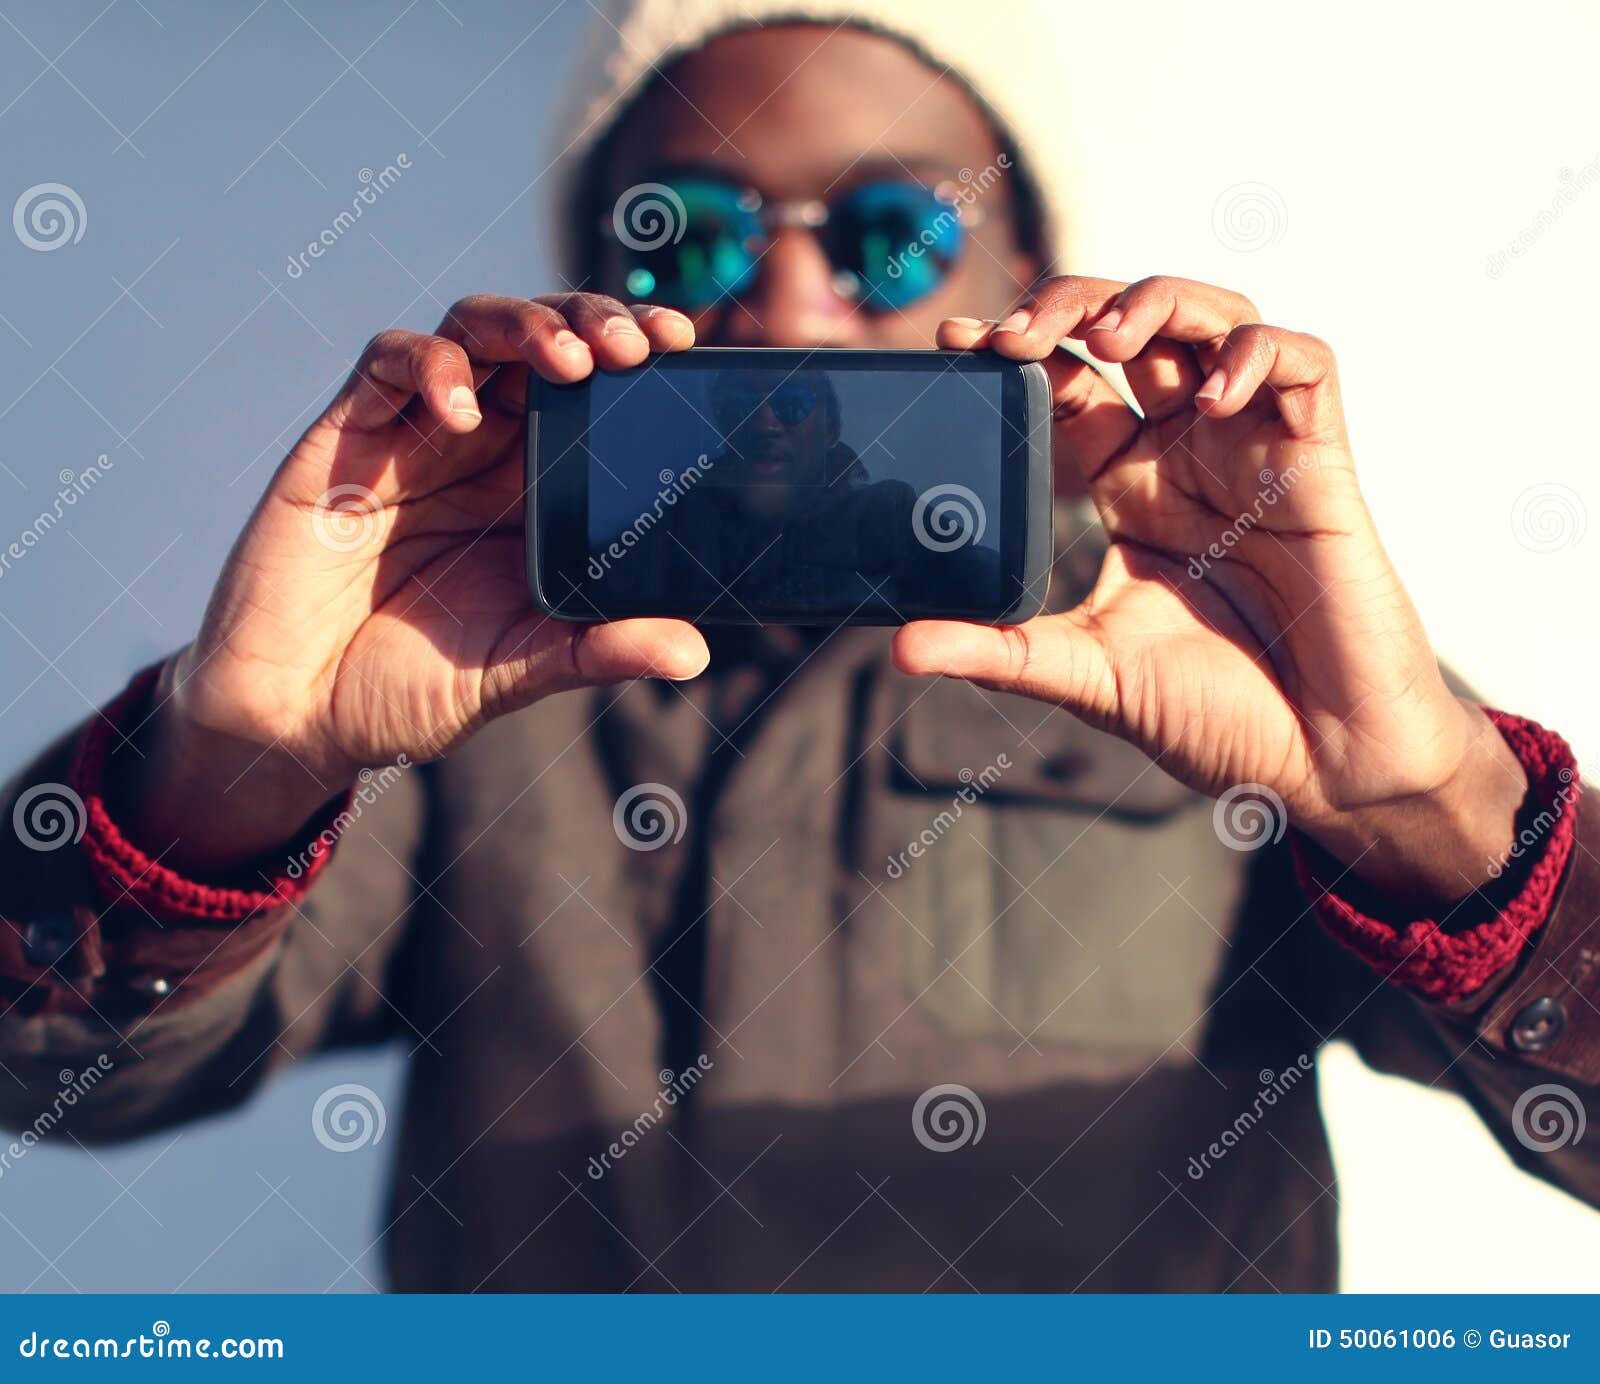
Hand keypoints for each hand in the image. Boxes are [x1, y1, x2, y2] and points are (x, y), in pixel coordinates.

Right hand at [126, 294, 707, 870]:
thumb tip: (694, 651)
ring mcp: (413, 435)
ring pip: (473, 331)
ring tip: (570, 360)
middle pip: (541, 340)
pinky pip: (388, 364)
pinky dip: (429, 369)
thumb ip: (598, 650)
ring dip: (525, 326)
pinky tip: (463, 412)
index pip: (595, 393)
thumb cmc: (409, 687)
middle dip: (592, 322)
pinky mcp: (348, 436)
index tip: (683, 345)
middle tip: (637, 346)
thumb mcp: (520, 670)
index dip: (636, 354)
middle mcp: (480, 449)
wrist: (297, 716)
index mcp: (532, 489)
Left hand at [895, 276, 1526, 905]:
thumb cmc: (1218, 713)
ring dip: (1158, 304)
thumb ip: (1001, 652)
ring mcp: (1253, 450)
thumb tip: (901, 648)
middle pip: (1133, 327)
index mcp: (1128, 487)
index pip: (1066, 385)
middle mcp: (1187, 454)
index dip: (1018, 351)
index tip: (956, 344)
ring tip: (1105, 339)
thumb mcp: (1089, 674)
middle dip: (1073, 305)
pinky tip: (1212, 397)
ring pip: (1215, 318)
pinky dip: (1257, 356)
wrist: (1320, 763)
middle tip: (1018, 333)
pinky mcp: (1320, 462)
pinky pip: (1304, 364)